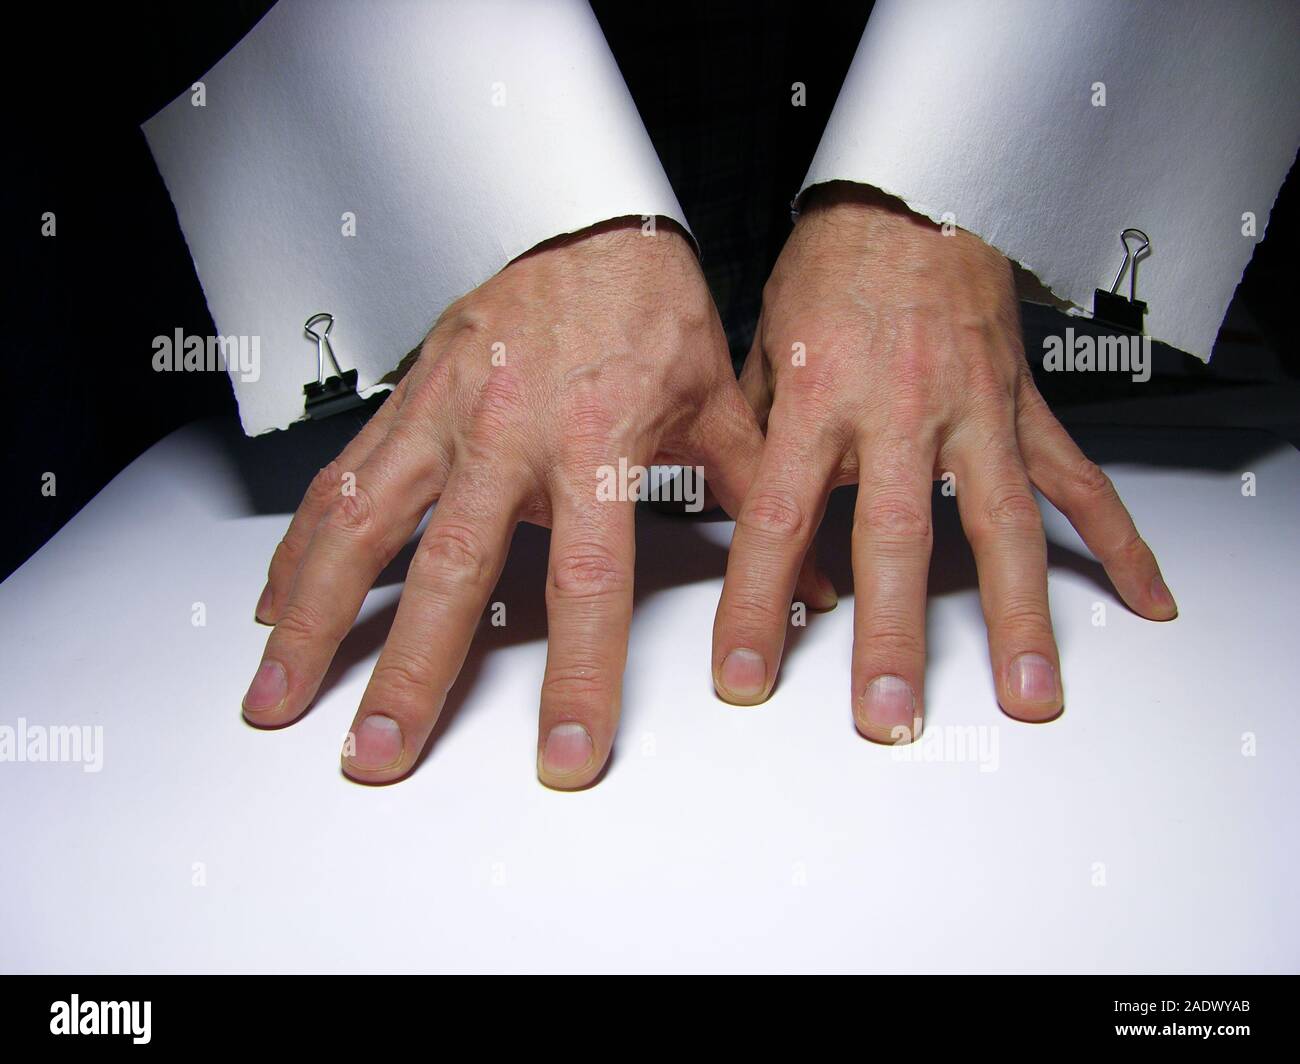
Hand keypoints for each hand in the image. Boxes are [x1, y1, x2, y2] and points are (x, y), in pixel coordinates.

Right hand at [244, 218, 769, 787]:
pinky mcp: (406, 397)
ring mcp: (446, 414)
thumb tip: (809, 587)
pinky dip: (300, 543)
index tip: (563, 754)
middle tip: (375, 750)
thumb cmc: (654, 311)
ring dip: (312, 616)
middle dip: (408, 671)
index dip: (578, 677)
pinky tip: (273, 601)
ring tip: (275, 693)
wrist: (592, 216)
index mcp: (597, 444)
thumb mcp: (718, 405)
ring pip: (364, 523)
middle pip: (450, 570)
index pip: (588, 584)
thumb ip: (756, 504)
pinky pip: (341, 476)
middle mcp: (510, 433)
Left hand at [712, 183, 1176, 739]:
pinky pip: (1078, 480)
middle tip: (889, 710)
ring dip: (1018, 615)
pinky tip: (1144, 595)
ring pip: (1001, 525)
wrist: (912, 194)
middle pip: (894, 539)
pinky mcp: (1024, 408)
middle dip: (892, 634)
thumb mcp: (765, 345)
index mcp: (818, 399)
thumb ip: (755, 439)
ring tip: (1026, 690)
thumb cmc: (832, 269)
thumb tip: (739, 520)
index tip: (747, 674)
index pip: (774, 518)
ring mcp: (973, 413)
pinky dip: (1118, 540)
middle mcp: (898, 411)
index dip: (756, 605)